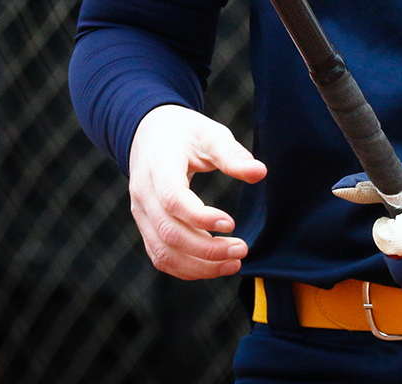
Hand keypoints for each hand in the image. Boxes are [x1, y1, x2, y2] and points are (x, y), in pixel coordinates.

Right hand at [128, 104, 266, 279]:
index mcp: (158, 166)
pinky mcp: (146, 226)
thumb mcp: (210, 133)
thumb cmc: (185, 133)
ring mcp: (141, 214)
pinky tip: (214, 266)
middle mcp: (144, 194)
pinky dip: (186, 268)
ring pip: (163, 252)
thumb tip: (260, 172)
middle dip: (207, 249)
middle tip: (242, 249)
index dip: (200, 217)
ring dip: (198, 266)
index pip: (173, 199)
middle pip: (169, 233)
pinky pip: (160, 256)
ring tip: (233, 263)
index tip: (231, 223)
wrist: (150, 132)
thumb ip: (232, 153)